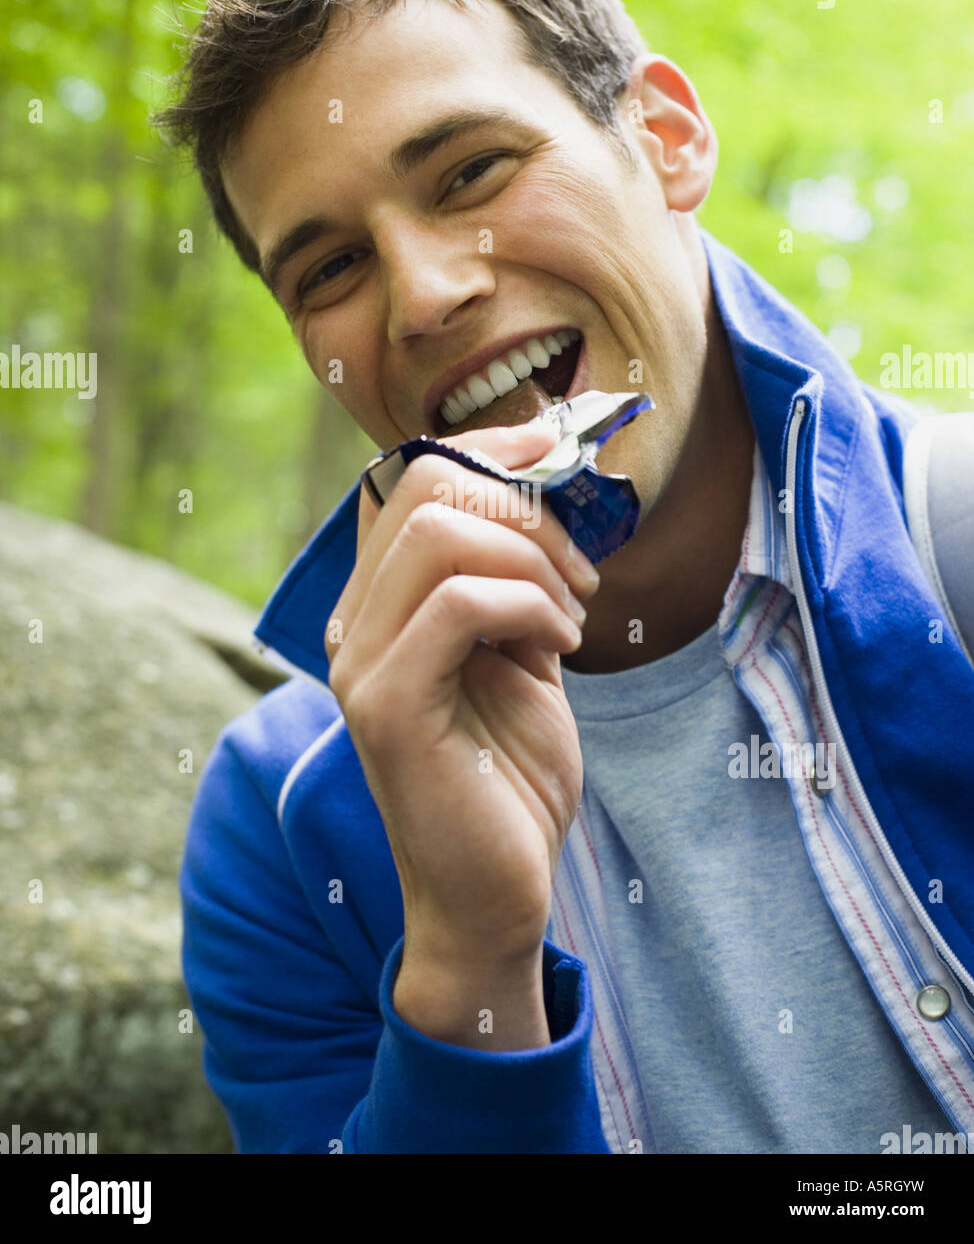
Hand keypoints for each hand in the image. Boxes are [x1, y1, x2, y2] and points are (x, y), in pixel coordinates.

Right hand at [324, 421, 598, 1042]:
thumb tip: (546, 480)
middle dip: (525, 504)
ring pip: (441, 532)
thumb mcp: (525, 652)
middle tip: (580, 571)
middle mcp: (354, 623)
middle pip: (424, 484)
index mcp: (380, 605)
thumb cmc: (512, 778)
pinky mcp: (387, 705)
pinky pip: (457, 602)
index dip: (489, 444)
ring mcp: (361, 662)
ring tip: (571, 622)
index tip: (559, 446)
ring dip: (534, 562)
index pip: (412, 476)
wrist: (497, 895)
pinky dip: (529, 607)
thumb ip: (518, 576)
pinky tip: (560, 651)